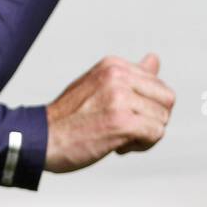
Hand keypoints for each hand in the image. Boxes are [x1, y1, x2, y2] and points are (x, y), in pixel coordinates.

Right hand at [44, 53, 174, 173]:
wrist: (39, 138)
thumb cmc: (69, 117)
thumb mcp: (99, 85)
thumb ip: (130, 74)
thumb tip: (154, 60)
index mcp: (113, 65)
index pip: (158, 85)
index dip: (145, 106)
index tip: (119, 113)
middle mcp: (117, 76)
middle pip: (167, 100)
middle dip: (151, 119)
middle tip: (123, 128)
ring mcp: (120, 98)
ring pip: (162, 119)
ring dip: (144, 135)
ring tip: (115, 136)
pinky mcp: (122, 122)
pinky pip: (155, 134)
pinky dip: (141, 145)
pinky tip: (117, 146)